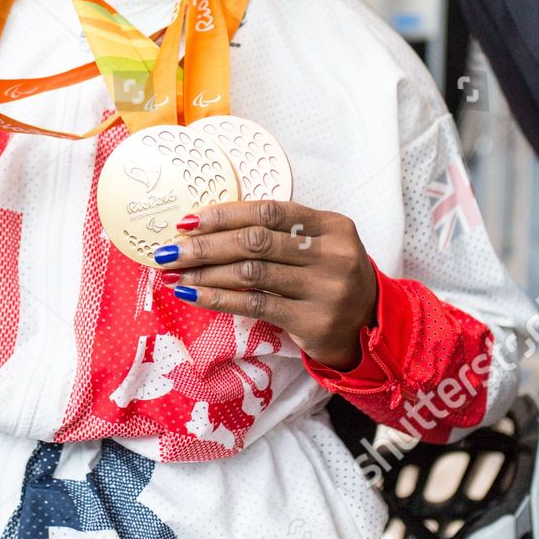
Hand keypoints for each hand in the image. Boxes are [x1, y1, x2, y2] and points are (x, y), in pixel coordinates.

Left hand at [152, 199, 377, 369]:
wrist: (369, 326)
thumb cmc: (331, 278)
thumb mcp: (319, 245)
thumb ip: (280, 233)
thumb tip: (208, 226)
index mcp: (333, 225)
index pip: (270, 211)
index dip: (225, 214)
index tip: (188, 221)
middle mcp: (333, 254)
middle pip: (256, 241)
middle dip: (205, 245)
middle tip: (169, 250)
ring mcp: (325, 289)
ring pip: (251, 274)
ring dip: (205, 273)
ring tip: (174, 274)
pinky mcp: (312, 321)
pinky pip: (255, 306)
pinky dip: (218, 299)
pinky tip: (193, 295)